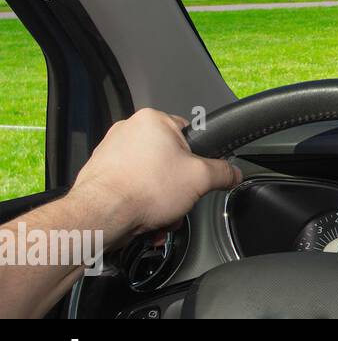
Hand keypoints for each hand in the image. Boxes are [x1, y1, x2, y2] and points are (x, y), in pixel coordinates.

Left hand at [68, 109, 241, 242]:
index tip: (198, 176)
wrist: (100, 216)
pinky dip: (141, 205)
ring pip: (151, 178)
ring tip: (160, 216)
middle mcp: (128, 131)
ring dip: (161, 201)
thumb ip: (223, 172)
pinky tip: (144, 219)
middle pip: (170, 161)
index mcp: (152, 120)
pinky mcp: (100, 174)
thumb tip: (233, 173)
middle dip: (178, 188)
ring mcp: (110, 152)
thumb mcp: (201, 178)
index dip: (198, 159)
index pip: (189, 134)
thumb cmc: (143, 189)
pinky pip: (131, 188)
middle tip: (179, 201)